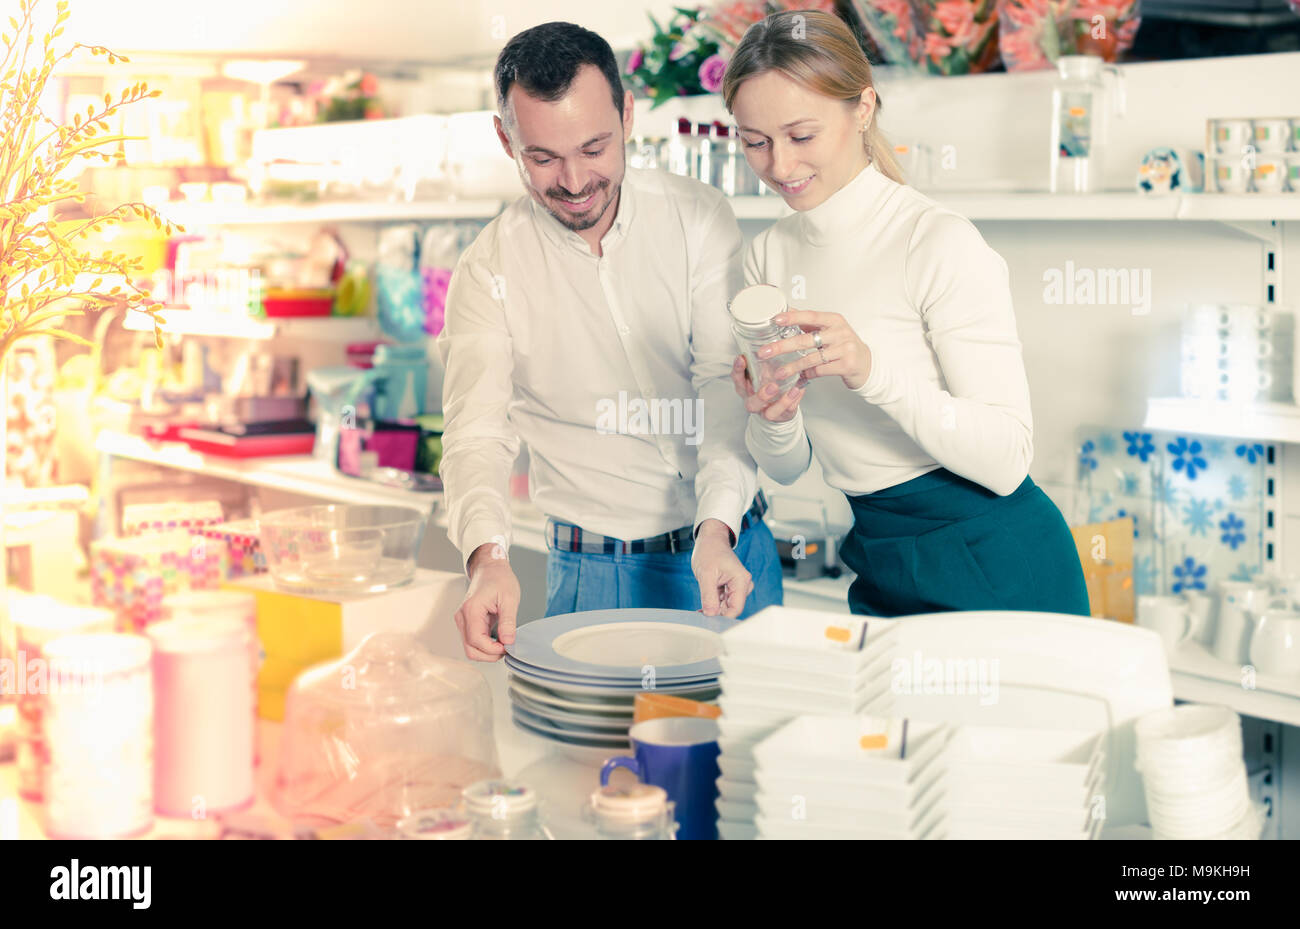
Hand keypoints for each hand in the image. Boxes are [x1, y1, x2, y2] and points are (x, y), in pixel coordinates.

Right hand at [454, 543, 520, 660]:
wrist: (490, 568)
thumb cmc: (499, 579)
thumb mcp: (509, 599)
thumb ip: (508, 622)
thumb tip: (508, 641)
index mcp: (471, 609)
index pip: (476, 640)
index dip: (492, 650)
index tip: (507, 647)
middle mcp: (462, 616)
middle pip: (470, 649)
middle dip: (489, 654)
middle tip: (507, 648)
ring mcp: (462, 620)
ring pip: (470, 648)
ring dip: (486, 652)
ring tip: (503, 643)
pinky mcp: (466, 622)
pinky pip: (472, 641)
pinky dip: (484, 646)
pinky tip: (497, 640)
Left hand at [692, 519, 753, 617]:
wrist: (710, 539)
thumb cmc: (709, 551)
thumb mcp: (706, 574)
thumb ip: (709, 596)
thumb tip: (710, 614)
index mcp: (741, 580)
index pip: (736, 608)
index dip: (722, 617)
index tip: (708, 621)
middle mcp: (743, 585)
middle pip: (732, 608)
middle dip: (717, 613)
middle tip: (700, 614)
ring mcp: (737, 586)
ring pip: (727, 606)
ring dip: (714, 609)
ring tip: (700, 609)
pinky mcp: (731, 587)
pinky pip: (723, 601)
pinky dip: (714, 604)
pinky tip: (704, 605)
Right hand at [730, 355, 804, 423]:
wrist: (778, 407)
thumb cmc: (768, 383)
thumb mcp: (764, 371)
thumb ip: (764, 360)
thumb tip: (772, 339)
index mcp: (746, 388)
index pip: (737, 379)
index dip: (738, 369)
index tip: (742, 358)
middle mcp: (754, 401)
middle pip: (751, 403)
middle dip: (761, 395)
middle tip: (772, 386)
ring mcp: (766, 411)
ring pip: (769, 413)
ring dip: (781, 402)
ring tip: (792, 390)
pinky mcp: (780, 416)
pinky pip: (786, 412)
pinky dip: (793, 401)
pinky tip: (799, 390)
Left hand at [757, 310, 872, 390]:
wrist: (866, 365)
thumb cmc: (843, 346)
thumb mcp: (830, 330)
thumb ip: (809, 323)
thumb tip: (785, 312)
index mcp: (834, 320)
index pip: (810, 316)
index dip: (792, 317)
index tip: (775, 320)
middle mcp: (840, 332)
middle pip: (806, 339)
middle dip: (782, 346)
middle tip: (765, 352)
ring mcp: (845, 348)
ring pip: (811, 358)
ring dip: (792, 367)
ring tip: (778, 372)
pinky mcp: (847, 364)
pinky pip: (820, 370)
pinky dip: (808, 375)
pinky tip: (800, 378)